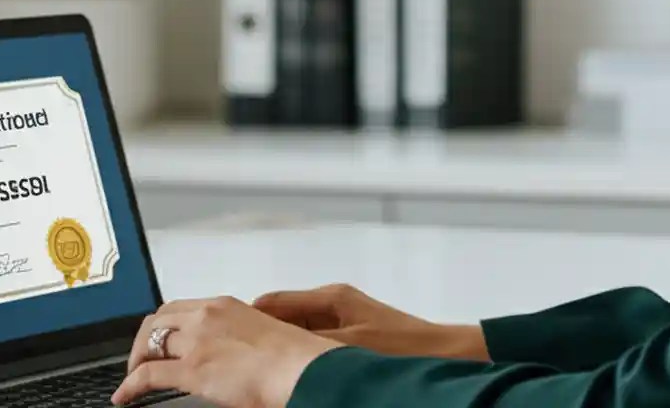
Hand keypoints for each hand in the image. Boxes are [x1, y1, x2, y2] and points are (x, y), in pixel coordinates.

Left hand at [113, 297, 341, 407]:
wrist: (299, 369)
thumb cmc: (293, 358)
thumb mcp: (260, 334)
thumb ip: (237, 337)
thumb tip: (227, 354)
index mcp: (225, 306)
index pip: (180, 308)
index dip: (164, 326)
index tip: (161, 340)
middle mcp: (206, 316)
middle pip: (158, 321)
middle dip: (145, 340)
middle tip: (142, 359)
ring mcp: (196, 341)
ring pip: (149, 343)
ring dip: (136, 360)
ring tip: (133, 377)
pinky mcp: (191, 369)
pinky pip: (147, 375)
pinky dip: (130, 386)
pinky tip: (124, 397)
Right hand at [253, 283, 488, 360]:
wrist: (446, 353)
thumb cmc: (404, 349)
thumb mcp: (348, 349)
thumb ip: (307, 346)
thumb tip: (271, 346)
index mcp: (330, 298)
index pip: (271, 303)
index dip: (244, 319)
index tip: (222, 334)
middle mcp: (333, 302)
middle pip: (279, 314)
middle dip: (256, 333)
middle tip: (233, 353)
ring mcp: (342, 317)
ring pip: (294, 329)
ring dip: (278, 345)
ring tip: (259, 365)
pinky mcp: (351, 332)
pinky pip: (311, 340)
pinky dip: (297, 353)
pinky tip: (291, 372)